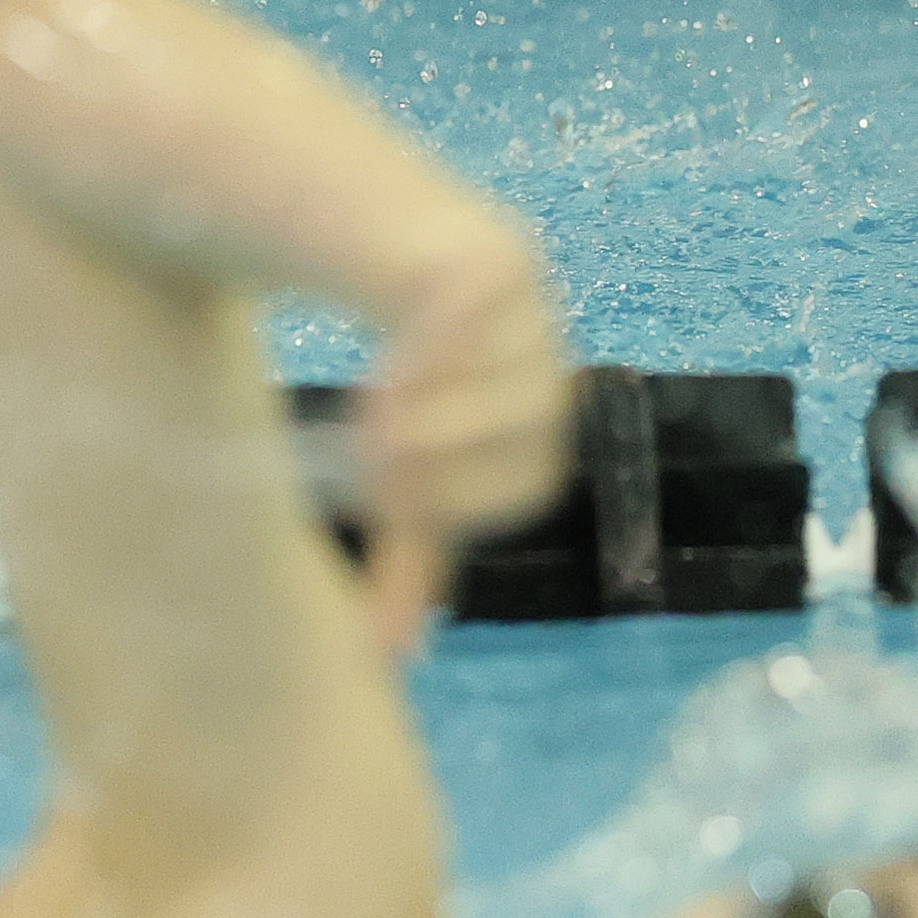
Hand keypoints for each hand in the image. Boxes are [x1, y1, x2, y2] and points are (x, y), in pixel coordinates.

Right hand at [348, 227, 574, 655]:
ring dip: (428, 397)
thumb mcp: (407, 475)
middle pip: (517, 433)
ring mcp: (534, 324)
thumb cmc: (414, 382)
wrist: (420, 260)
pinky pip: (470, 315)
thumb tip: (387, 657)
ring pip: (492, 371)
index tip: (386, 502)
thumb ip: (406, 558)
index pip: (510, 494)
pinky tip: (390, 353)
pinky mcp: (504, 267)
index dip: (448, 501)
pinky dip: (428, 342)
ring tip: (372, 405)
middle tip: (369, 455)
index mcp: (533, 452)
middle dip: (439, 450)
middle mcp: (548, 389)